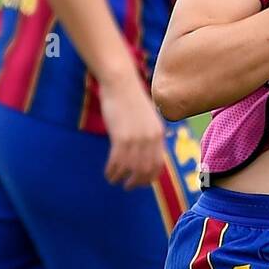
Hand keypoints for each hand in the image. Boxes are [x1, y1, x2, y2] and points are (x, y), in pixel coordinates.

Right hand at [98, 69, 166, 188]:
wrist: (121, 83)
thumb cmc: (130, 98)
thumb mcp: (147, 118)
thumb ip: (148, 134)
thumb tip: (144, 152)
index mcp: (159, 133)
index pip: (158, 164)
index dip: (150, 177)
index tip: (141, 183)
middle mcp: (151, 138)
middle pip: (146, 170)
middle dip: (136, 182)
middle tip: (128, 186)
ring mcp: (137, 138)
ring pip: (131, 168)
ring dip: (121, 177)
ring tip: (114, 180)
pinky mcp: (122, 137)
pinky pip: (118, 161)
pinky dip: (112, 171)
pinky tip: (108, 173)